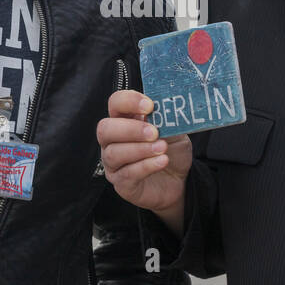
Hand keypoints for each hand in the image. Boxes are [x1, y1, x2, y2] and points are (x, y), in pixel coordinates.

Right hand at [96, 90, 191, 232]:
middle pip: (105, 129)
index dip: (129, 101)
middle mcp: (112, 140)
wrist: (179, 180)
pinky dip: (146, 165)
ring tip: (162, 148)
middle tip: (154, 132)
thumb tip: (166, 106)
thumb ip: (167, 118)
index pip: (115, 103)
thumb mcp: (174, 130)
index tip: (149, 106)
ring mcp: (113, 163)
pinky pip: (127, 174)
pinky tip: (162, 161)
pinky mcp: (121, 183)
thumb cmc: (171, 150)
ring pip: (114, 153)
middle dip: (130, 129)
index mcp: (124, 119)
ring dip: (140, 149)